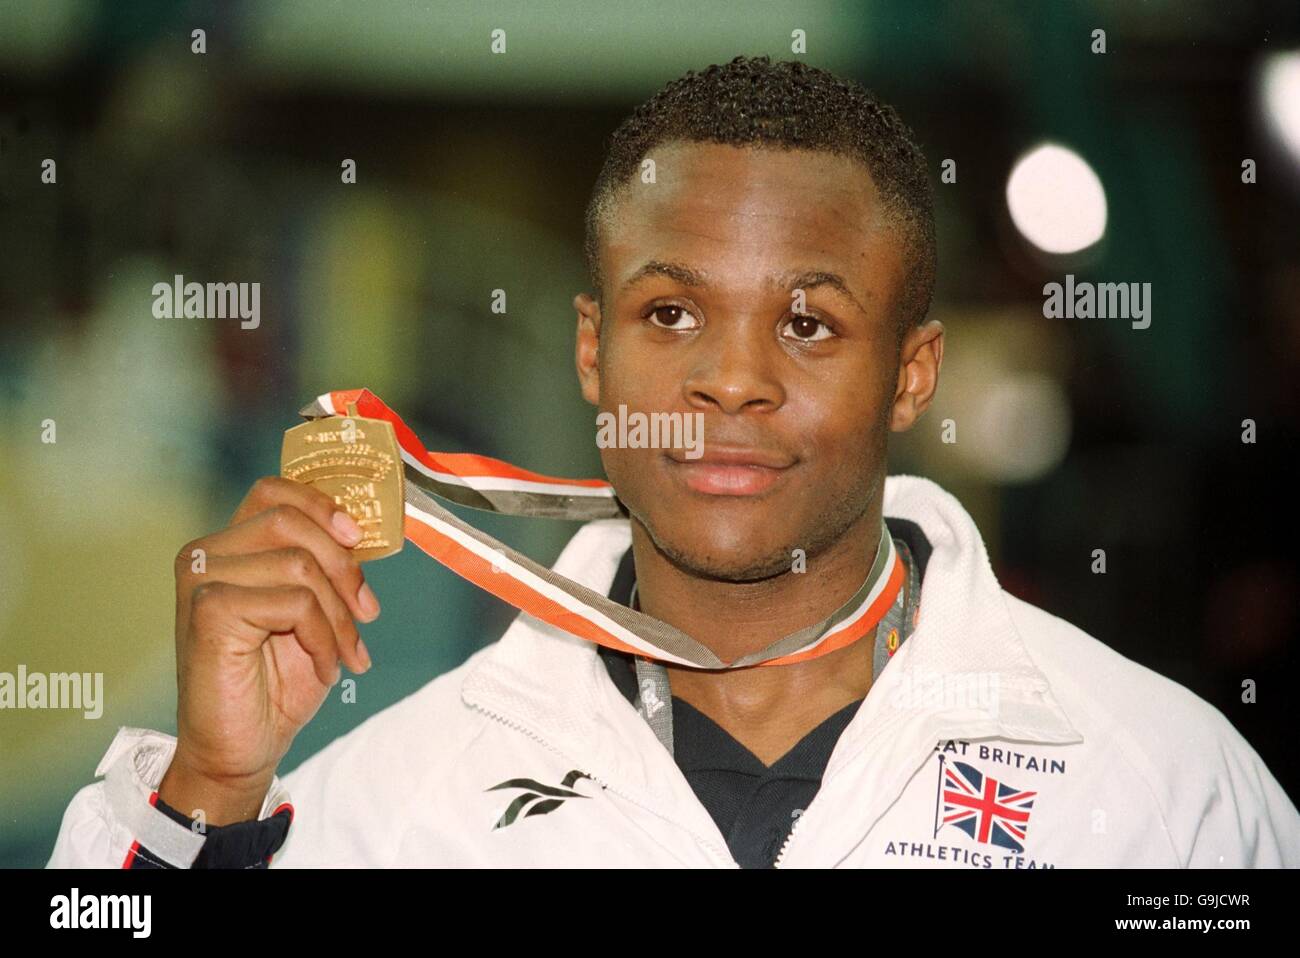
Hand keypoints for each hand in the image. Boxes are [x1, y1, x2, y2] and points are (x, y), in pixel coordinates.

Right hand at [158, 477, 378, 823]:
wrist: (243, 748)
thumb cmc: (276, 681)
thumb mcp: (312, 610)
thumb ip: (323, 565)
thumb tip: (358, 528)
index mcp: (228, 547)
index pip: (274, 491)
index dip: (322, 505)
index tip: (357, 536)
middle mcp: (205, 555)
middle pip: (292, 521)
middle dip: (344, 567)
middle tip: (367, 612)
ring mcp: (202, 580)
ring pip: (301, 565)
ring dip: (340, 615)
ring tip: (346, 653)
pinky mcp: (210, 611)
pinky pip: (295, 603)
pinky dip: (324, 638)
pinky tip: (324, 667)